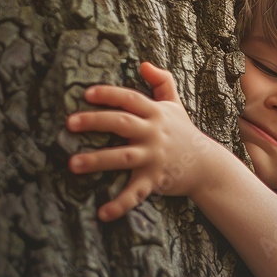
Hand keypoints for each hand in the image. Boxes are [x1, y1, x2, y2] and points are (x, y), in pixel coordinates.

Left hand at [67, 62, 214, 221]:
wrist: (207, 166)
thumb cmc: (184, 133)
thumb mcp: (175, 105)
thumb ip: (162, 82)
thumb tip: (144, 63)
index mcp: (156, 113)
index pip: (131, 99)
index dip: (109, 95)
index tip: (87, 94)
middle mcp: (154, 133)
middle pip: (122, 123)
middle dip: (96, 121)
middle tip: (69, 123)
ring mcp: (155, 157)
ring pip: (124, 157)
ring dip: (98, 160)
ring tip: (73, 164)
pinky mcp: (156, 179)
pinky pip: (136, 192)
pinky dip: (120, 204)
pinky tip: (102, 213)